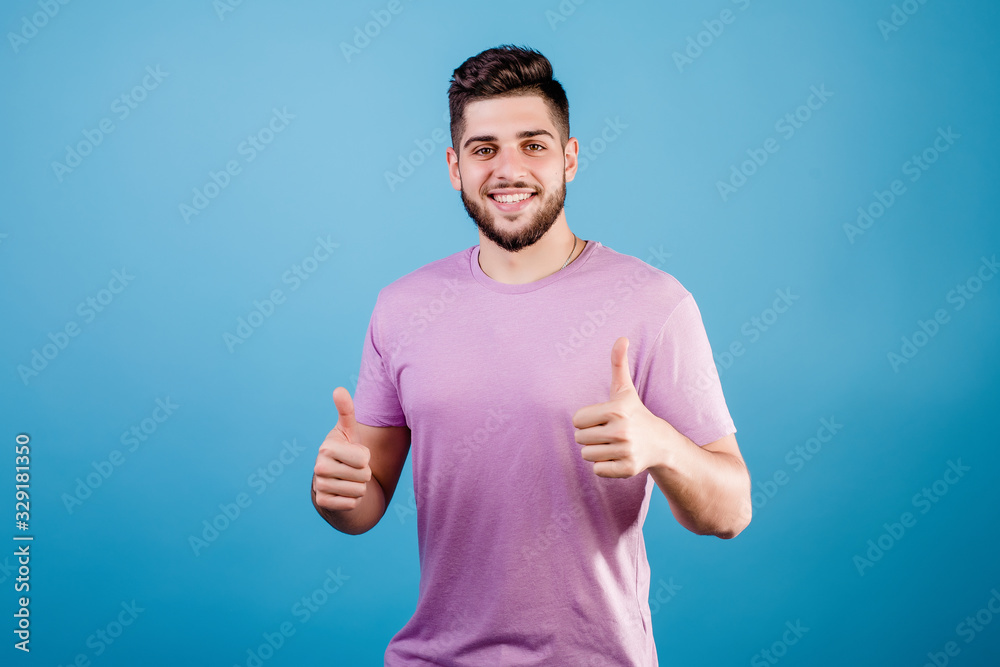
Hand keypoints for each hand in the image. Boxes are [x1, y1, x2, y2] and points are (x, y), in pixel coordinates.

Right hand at [312, 387, 372, 510]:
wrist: (335, 478)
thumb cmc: (346, 451)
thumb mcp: (348, 431)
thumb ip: (346, 411)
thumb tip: (338, 389)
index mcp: (327, 448)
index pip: (364, 458)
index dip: (365, 457)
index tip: (354, 454)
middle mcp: (319, 467)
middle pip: (364, 475)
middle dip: (364, 473)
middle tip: (352, 468)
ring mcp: (319, 486)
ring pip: (360, 490)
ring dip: (359, 487)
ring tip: (348, 479)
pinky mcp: (322, 503)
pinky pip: (352, 504)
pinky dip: (353, 500)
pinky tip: (343, 492)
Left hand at [572, 336, 674, 477]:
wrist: (661, 443)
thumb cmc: (634, 413)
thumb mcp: (625, 389)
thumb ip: (618, 363)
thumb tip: (621, 337)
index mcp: (616, 409)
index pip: (576, 420)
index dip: (587, 419)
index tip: (604, 418)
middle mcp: (621, 430)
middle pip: (579, 438)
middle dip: (590, 436)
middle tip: (608, 432)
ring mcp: (625, 451)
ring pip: (587, 455)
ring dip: (596, 451)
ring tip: (613, 444)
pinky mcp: (627, 469)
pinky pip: (597, 470)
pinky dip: (604, 466)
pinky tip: (619, 457)